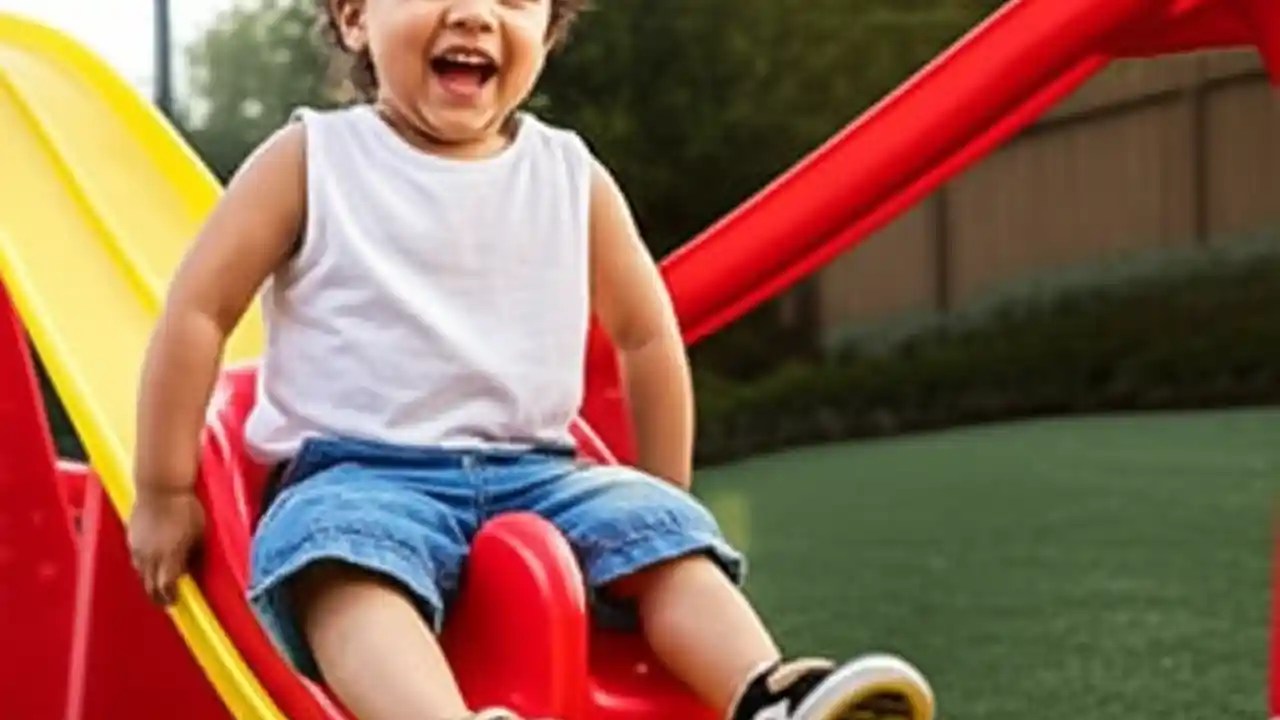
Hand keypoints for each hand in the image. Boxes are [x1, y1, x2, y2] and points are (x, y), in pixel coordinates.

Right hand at [127, 488, 205, 605]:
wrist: (161, 487)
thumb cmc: (186, 508)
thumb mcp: (199, 533)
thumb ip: (195, 555)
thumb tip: (192, 571)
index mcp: (168, 556)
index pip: (165, 587)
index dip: (169, 597)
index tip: (176, 602)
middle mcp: (149, 556)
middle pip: (149, 585)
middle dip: (157, 596)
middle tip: (165, 600)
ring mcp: (137, 547)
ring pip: (140, 572)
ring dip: (148, 581)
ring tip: (157, 584)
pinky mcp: (130, 537)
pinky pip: (135, 558)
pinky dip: (143, 565)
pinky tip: (150, 563)